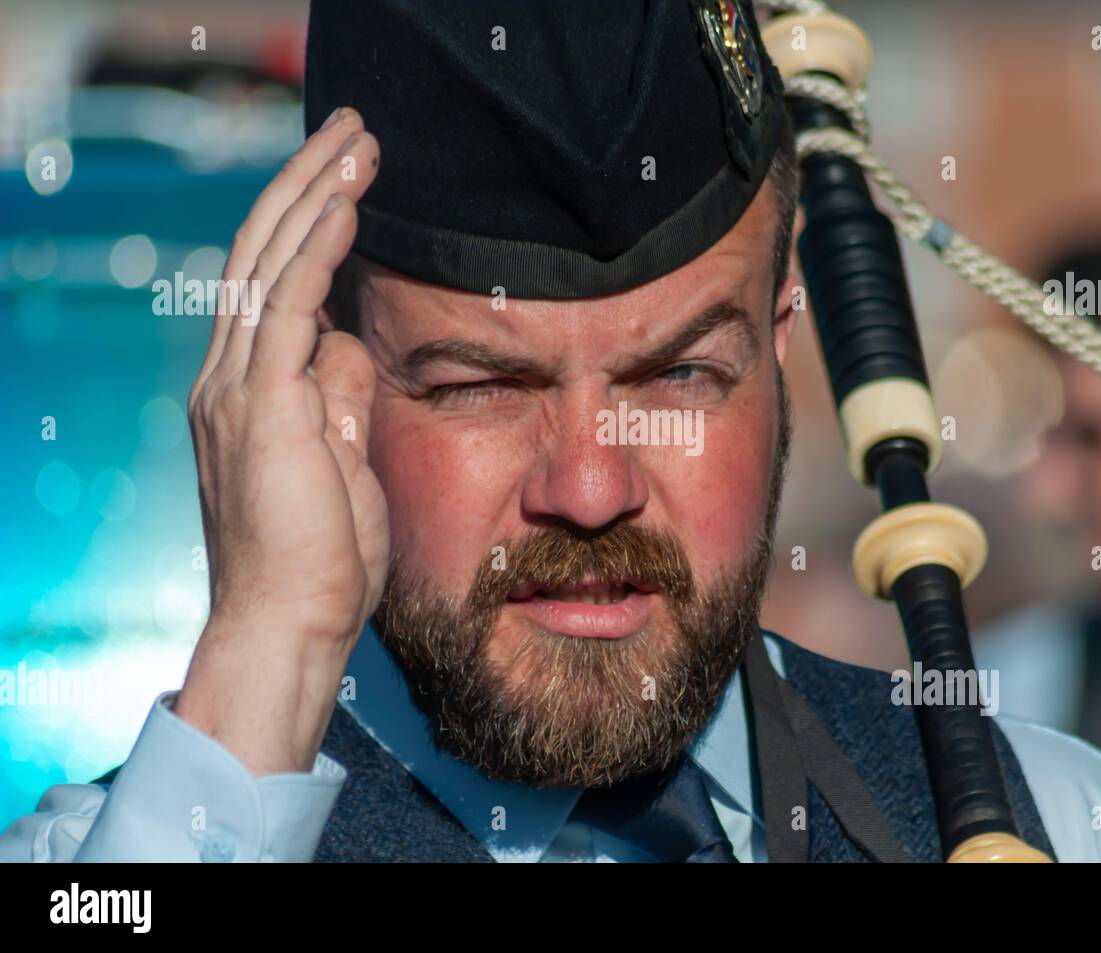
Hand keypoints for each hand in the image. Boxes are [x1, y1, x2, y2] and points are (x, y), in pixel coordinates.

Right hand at [175, 108, 388, 774]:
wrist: (288, 626)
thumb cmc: (320, 559)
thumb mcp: (342, 463)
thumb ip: (338, 400)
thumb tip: (347, 347)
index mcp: (246, 392)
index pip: (271, 285)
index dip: (305, 224)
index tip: (347, 178)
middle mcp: (229, 379)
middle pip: (262, 255)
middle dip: (306, 185)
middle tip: (350, 132)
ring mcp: (238, 390)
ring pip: (270, 264)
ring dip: (314, 194)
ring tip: (355, 140)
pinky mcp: (263, 408)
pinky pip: (289, 306)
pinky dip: (316, 248)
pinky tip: (345, 200)